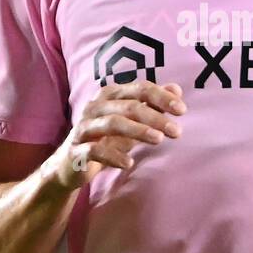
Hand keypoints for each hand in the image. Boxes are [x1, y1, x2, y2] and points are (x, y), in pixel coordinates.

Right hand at [50, 80, 185, 189]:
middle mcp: (95, 106)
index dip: (161, 97)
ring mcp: (84, 127)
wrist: (70, 164)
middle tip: (177, 131)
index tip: (182, 110)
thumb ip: (152, 104)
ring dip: (138, 131)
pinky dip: (113, 156)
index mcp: (110, 95)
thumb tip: (177, 89)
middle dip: (155, 117)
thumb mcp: (131, 121)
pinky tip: (129, 164)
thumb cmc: (105, 138)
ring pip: (113, 123)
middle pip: (129, 106)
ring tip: (159, 140)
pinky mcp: (76, 150)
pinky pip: (95, 150)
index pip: (140, 88)